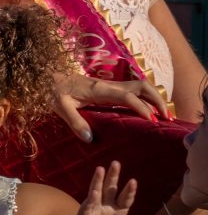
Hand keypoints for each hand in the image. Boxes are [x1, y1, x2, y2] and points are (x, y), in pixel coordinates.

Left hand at [51, 72, 168, 142]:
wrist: (46, 76)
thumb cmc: (52, 91)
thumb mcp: (60, 106)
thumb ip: (74, 121)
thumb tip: (90, 138)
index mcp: (99, 89)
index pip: (127, 96)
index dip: (141, 107)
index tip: (153, 121)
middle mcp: (108, 85)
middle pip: (141, 86)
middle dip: (157, 99)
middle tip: (167, 118)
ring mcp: (109, 85)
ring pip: (139, 86)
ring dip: (154, 98)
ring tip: (164, 116)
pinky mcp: (108, 88)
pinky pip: (132, 91)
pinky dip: (146, 99)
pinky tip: (149, 112)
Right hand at [71, 162, 152, 214]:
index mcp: (118, 210)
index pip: (125, 198)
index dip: (129, 191)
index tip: (133, 181)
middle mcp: (106, 205)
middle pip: (110, 188)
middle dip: (113, 176)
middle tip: (116, 163)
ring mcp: (95, 208)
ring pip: (97, 191)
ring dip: (98, 180)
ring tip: (100, 168)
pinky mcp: (84, 214)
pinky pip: (88, 206)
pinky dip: (92, 200)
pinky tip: (94, 193)